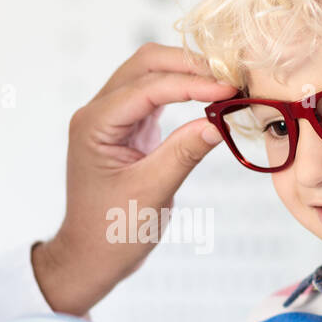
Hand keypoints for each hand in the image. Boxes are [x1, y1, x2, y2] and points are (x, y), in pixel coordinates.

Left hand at [32, 44, 236, 315]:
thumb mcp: (151, 193)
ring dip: (187, 73)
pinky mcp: (128, 128)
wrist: (90, 256)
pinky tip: (208, 97)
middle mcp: (98, 113)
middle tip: (230, 77)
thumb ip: (183, 153)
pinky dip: (182, 91)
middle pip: (145, 65)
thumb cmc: (112, 232)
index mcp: (94, 125)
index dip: (190, 83)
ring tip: (225, 84)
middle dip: (188, 65)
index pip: (147, 87)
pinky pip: (155, 96)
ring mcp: (112, 118)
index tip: (228, 89)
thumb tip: (219, 122)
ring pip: (150, 74)